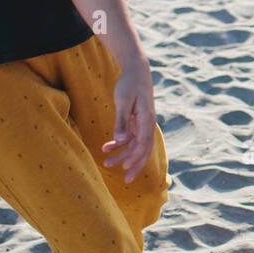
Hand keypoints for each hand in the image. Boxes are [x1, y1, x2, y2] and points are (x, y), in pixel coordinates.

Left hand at [103, 59, 157, 182]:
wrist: (136, 71)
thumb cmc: (129, 84)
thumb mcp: (122, 101)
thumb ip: (122, 121)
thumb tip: (121, 141)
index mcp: (147, 120)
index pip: (144, 144)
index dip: (136, 158)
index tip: (126, 168)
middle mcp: (147, 124)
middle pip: (143, 150)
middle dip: (135, 166)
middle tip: (127, 181)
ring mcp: (142, 124)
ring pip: (135, 146)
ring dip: (122, 155)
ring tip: (106, 163)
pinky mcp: (136, 122)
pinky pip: (129, 138)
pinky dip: (119, 144)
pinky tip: (106, 148)